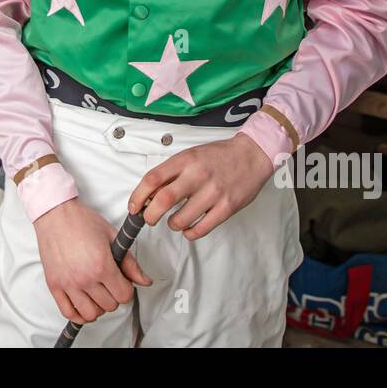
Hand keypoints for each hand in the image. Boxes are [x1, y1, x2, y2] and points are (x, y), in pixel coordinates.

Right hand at [33, 198, 151, 323]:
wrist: (55, 213)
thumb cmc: (82, 221)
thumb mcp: (112, 237)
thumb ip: (130, 263)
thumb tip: (145, 281)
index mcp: (102, 265)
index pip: (124, 295)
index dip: (127, 289)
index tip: (122, 281)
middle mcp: (84, 278)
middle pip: (109, 305)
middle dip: (114, 296)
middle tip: (109, 283)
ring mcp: (68, 284)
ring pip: (91, 313)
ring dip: (98, 307)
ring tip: (97, 294)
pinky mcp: (54, 285)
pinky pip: (68, 312)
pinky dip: (78, 314)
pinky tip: (83, 304)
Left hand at [128, 133, 275, 240]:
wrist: (252, 154)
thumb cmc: (219, 156)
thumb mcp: (191, 156)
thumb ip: (171, 173)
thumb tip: (149, 194)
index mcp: (186, 159)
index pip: (153, 178)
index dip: (138, 196)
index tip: (134, 207)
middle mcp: (198, 175)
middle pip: (164, 200)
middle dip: (150, 215)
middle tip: (149, 219)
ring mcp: (213, 192)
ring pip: (182, 219)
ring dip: (172, 225)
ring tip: (174, 222)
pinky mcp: (227, 207)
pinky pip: (202, 228)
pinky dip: (190, 233)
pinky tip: (189, 229)